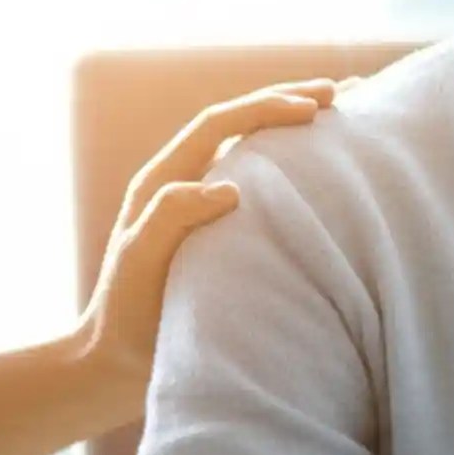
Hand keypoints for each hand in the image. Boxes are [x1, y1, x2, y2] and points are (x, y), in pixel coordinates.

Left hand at [78, 78, 344, 383]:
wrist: (114, 362)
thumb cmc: (124, 315)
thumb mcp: (139, 262)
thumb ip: (171, 217)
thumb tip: (228, 187)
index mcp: (162, 181)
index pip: (218, 125)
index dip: (264, 108)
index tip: (313, 108)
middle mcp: (182, 185)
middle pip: (237, 125)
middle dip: (285, 101)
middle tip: (340, 92)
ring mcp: (201, 210)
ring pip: (251, 152)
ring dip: (290, 130)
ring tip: (340, 116)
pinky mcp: (218, 236)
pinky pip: (260, 190)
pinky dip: (292, 172)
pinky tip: (324, 177)